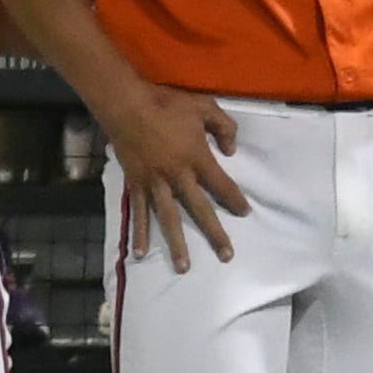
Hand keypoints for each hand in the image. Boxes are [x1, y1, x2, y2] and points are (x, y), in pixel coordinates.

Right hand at [101, 79, 247, 269]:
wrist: (127, 106)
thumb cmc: (167, 105)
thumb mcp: (205, 107)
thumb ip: (224, 127)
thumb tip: (232, 151)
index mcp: (197, 159)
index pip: (221, 185)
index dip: (235, 200)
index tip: (245, 213)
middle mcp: (177, 177)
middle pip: (199, 210)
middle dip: (214, 233)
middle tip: (226, 255)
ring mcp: (155, 183)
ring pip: (169, 219)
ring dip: (177, 244)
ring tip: (184, 267)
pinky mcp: (136, 184)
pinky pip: (139, 213)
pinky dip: (139, 232)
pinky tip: (140, 252)